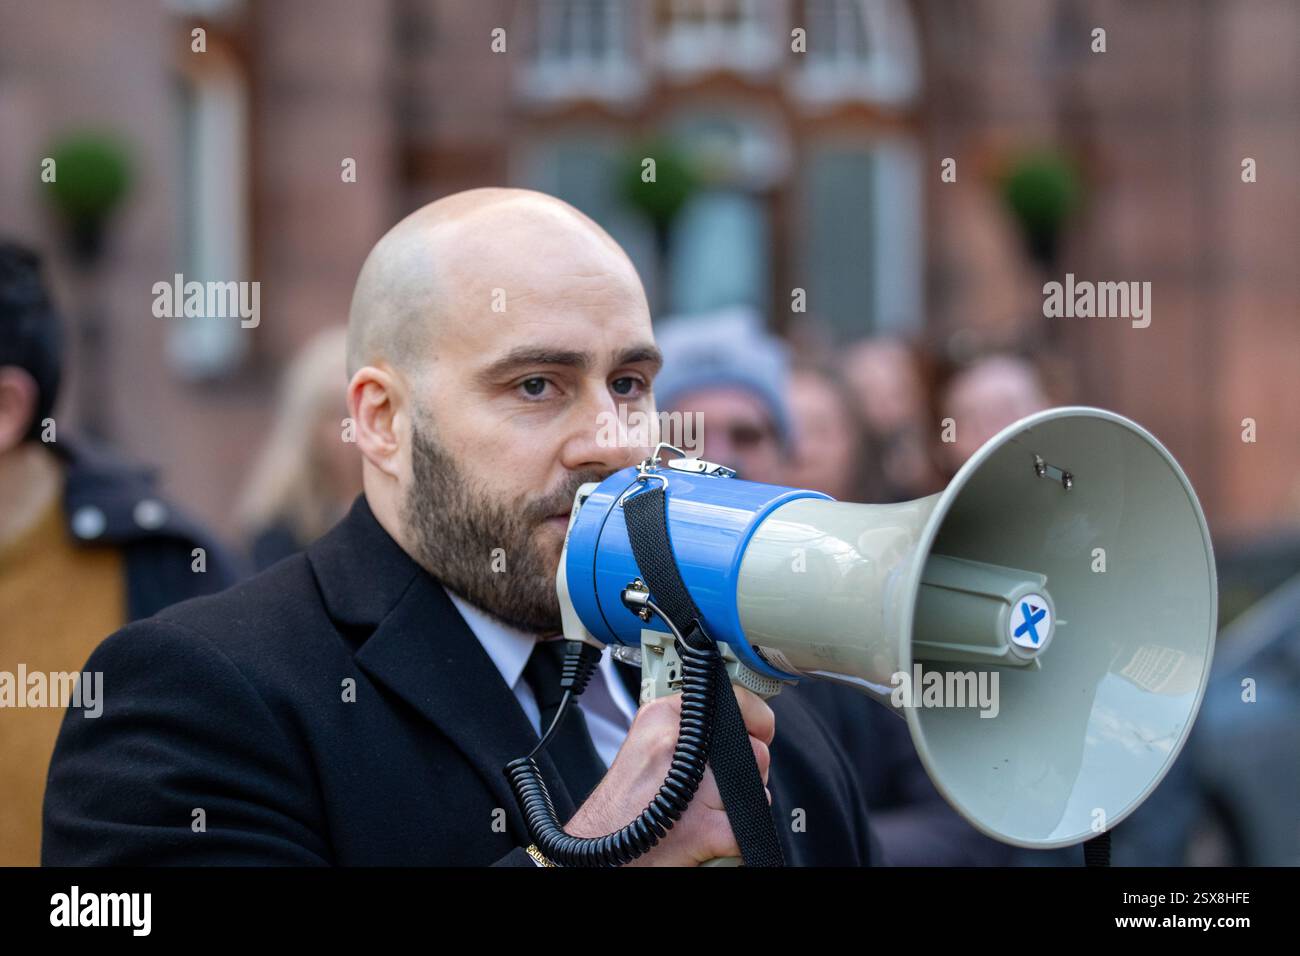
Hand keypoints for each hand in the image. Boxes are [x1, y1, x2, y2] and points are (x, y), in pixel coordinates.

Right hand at [564, 685, 773, 865]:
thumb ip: (687, 731)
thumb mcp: (646, 744)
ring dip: (740, 806)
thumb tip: (739, 725)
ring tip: (703, 813)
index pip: (736, 701)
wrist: (595, 853)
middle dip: (746, 772)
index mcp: (662, 717)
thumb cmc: (621, 809)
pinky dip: (731, 840)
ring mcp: (692, 783)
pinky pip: (745, 828)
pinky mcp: (703, 826)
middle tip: (713, 790)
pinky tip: (703, 837)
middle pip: (753, 749)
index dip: (755, 721)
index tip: (759, 729)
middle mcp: (675, 743)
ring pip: (755, 787)